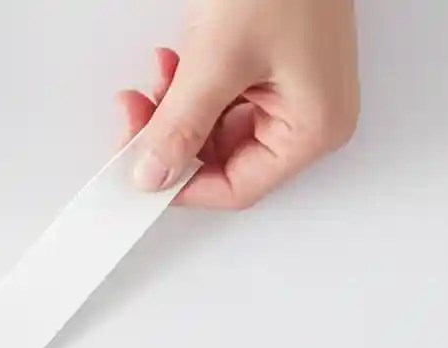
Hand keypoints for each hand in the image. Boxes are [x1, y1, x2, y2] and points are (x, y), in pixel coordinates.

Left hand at [120, 0, 358, 208]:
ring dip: (175, 110)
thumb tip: (152, 172)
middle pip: (222, 159)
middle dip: (173, 139)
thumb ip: (180, 124)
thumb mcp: (220, 59)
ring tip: (152, 81)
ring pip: (215, 127)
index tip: (137, 172)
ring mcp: (290, 90)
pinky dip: (188, 85)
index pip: (237, 188)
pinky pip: (221, 95)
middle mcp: (307, 115)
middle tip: (134, 119)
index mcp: (313, 128)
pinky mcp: (270, 65)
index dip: (182, 185)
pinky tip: (171, 64)